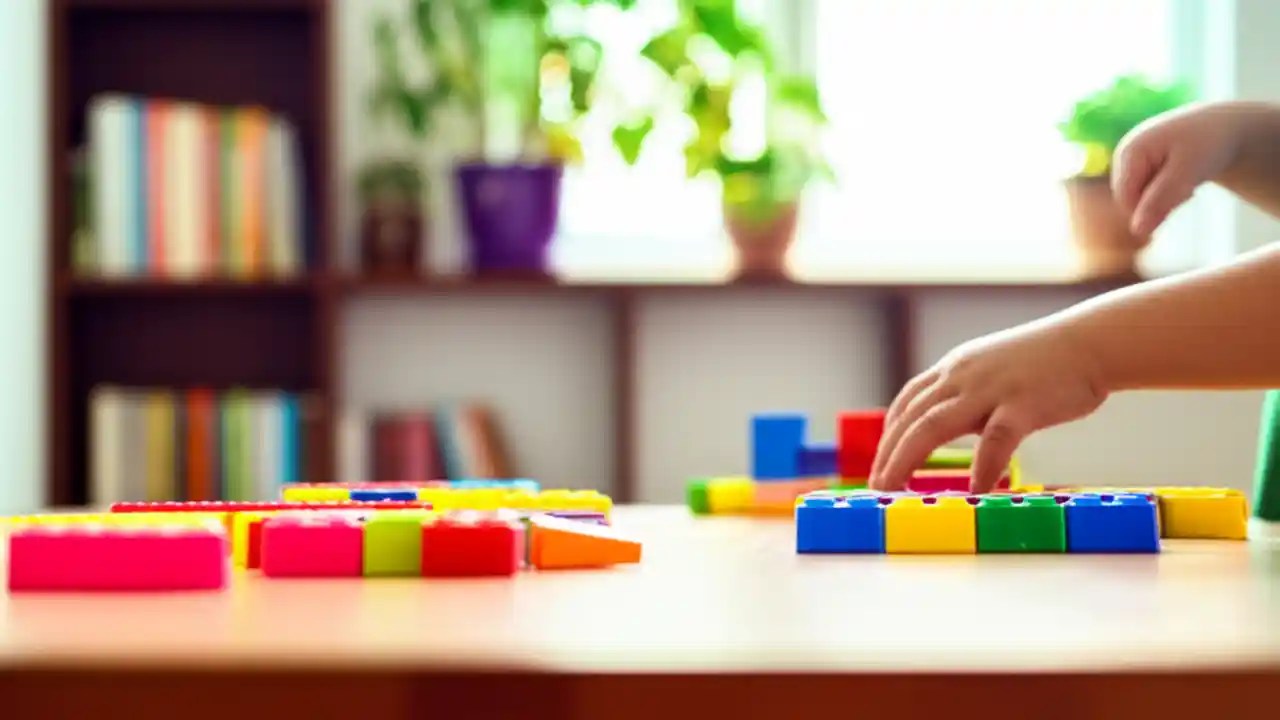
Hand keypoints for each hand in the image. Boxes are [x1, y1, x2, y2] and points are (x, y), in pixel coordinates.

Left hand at [868, 318, 1109, 492]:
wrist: (1091, 343)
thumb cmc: (1047, 363)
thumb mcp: (992, 369)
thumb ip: (968, 394)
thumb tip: (949, 423)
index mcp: (955, 368)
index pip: (908, 400)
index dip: (889, 432)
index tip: (881, 459)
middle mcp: (963, 375)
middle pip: (910, 418)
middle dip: (888, 453)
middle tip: (876, 485)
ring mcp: (990, 389)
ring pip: (933, 426)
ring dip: (907, 460)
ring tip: (896, 489)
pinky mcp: (1022, 405)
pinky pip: (995, 441)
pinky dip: (982, 468)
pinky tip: (974, 491)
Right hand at [1112, 102, 1246, 236]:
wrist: (1225, 125)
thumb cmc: (1209, 144)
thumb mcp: (1188, 173)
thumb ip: (1161, 201)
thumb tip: (1137, 231)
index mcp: (1129, 150)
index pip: (1126, 200)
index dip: (1153, 209)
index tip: (1187, 194)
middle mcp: (1122, 154)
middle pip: (1130, 201)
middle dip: (1159, 203)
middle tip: (1189, 187)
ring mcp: (1129, 160)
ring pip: (1138, 200)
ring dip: (1164, 200)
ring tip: (1187, 182)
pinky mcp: (1137, 166)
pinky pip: (1144, 194)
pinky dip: (1164, 194)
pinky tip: (1181, 180)